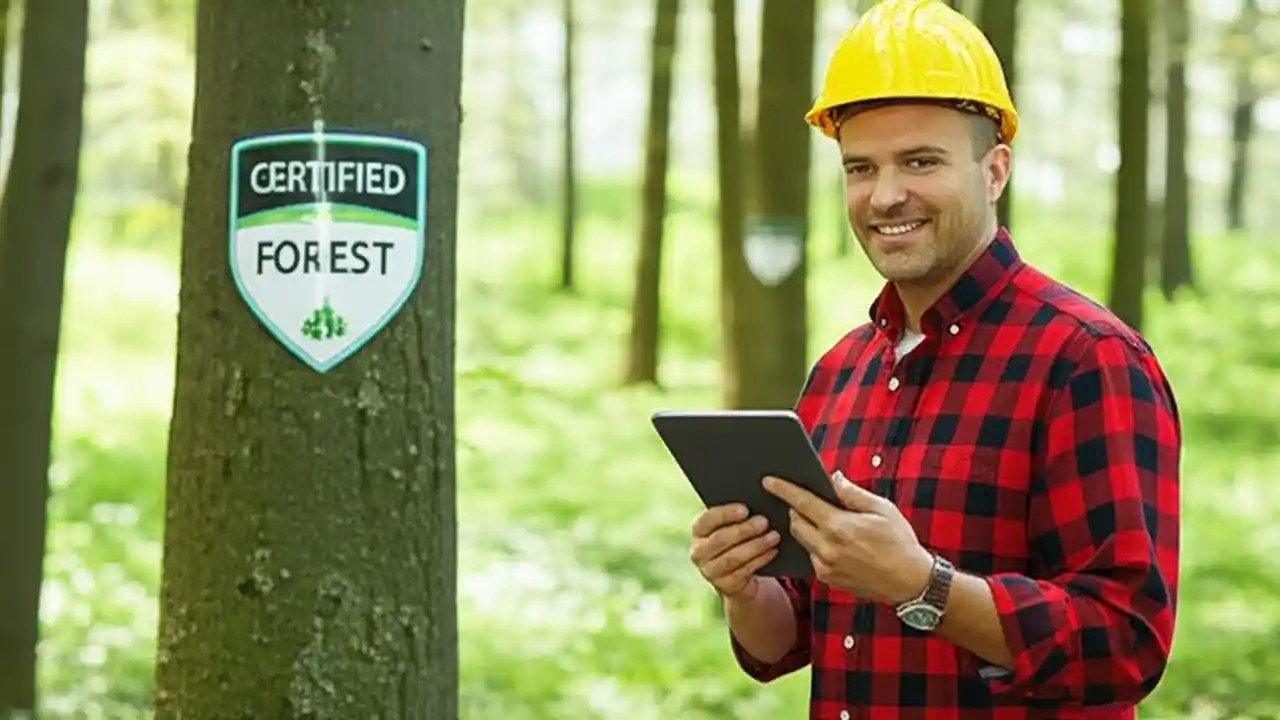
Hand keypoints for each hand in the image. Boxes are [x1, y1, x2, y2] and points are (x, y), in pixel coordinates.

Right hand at [689, 503, 780, 601]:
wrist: (738, 574)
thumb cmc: (737, 540)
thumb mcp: (732, 526)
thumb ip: (737, 516)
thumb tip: (756, 502)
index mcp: (698, 531)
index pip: (707, 520)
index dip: (725, 514)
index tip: (745, 509)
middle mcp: (698, 552)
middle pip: (720, 539)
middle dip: (744, 530)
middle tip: (764, 521)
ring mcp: (710, 571)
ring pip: (733, 557)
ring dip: (755, 545)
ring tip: (774, 536)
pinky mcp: (724, 585)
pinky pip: (744, 571)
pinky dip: (760, 560)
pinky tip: (773, 551)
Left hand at [763, 472, 932, 604]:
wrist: (910, 581)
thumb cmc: (899, 542)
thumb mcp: (881, 509)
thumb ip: (852, 493)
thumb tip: (833, 478)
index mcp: (839, 527)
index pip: (802, 503)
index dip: (783, 490)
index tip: (768, 481)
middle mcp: (827, 548)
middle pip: (796, 523)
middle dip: (797, 510)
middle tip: (807, 502)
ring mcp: (825, 566)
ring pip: (803, 541)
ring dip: (808, 529)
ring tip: (826, 522)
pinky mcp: (828, 579)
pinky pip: (813, 556)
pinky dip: (818, 546)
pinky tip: (836, 543)